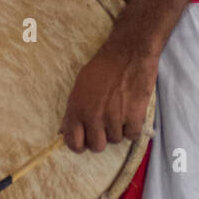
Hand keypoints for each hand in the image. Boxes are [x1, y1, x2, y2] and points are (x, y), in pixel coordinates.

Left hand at [59, 36, 156, 153]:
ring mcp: (114, 118)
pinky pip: (132, 135)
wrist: (129, 52)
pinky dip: (133, 127)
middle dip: (101, 138)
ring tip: (120, 110)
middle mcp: (94, 116)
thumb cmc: (103, 66)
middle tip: (106, 125)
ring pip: (115, 140)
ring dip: (118, 129)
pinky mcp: (134, 117)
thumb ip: (74, 109)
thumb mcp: (80, 85)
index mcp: (77, 108)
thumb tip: (64, 131)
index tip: (86, 140)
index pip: (73, 143)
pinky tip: (132, 112)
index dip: (79, 144)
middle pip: (96, 146)